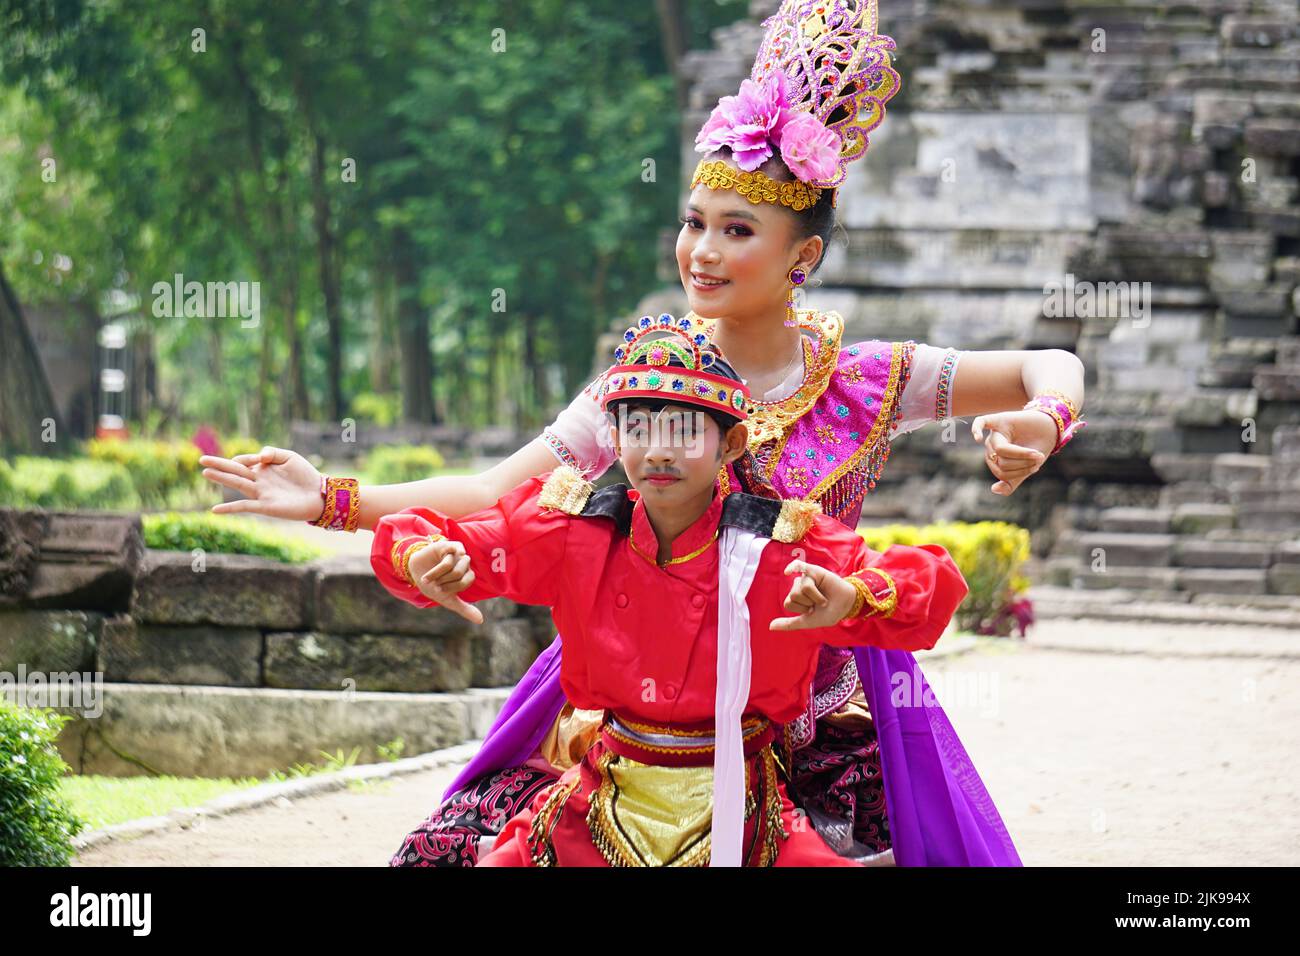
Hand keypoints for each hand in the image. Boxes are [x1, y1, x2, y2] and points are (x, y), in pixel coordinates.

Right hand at [199, 446, 323, 519]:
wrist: (319, 494)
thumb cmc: (305, 475)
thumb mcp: (289, 457)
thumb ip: (271, 453)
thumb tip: (258, 457)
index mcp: (263, 468)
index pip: (245, 461)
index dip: (244, 458)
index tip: (251, 458)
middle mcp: (259, 480)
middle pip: (235, 471)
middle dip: (219, 465)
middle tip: (201, 459)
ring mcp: (261, 493)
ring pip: (237, 484)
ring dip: (221, 478)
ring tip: (205, 472)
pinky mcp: (265, 506)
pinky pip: (244, 507)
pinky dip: (230, 508)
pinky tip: (214, 511)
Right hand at [408, 538, 482, 624]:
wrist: (414, 571)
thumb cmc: (433, 585)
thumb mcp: (447, 599)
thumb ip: (464, 609)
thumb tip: (481, 621)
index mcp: (467, 574)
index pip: (467, 580)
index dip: (452, 587)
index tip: (440, 591)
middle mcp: (464, 563)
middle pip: (460, 573)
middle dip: (444, 582)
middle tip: (435, 584)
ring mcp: (456, 553)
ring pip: (453, 566)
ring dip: (438, 575)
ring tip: (429, 578)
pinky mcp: (447, 545)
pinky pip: (449, 556)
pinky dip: (438, 568)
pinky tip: (430, 572)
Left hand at [770, 559, 856, 630]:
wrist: (846, 607)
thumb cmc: (828, 613)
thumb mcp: (807, 621)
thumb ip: (789, 624)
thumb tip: (770, 627)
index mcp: (795, 597)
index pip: (788, 603)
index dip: (802, 609)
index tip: (813, 610)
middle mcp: (798, 586)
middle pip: (793, 595)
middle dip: (809, 602)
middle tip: (820, 602)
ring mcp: (806, 577)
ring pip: (802, 588)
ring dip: (816, 596)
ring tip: (824, 596)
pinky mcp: (814, 570)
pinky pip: (800, 566)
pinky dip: (793, 567)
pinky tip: (787, 571)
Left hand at [970, 411, 1053, 495]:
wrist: (1050, 429)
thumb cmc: (1037, 449)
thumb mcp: (1026, 469)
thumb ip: (1011, 482)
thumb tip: (994, 489)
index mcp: (996, 458)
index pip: (1001, 473)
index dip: (1020, 472)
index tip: (1036, 467)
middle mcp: (992, 445)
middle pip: (1001, 463)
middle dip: (1023, 463)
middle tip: (1039, 458)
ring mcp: (994, 433)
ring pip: (1000, 450)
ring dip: (1023, 454)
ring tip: (1038, 453)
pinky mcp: (998, 419)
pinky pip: (980, 422)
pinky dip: (976, 430)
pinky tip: (977, 438)